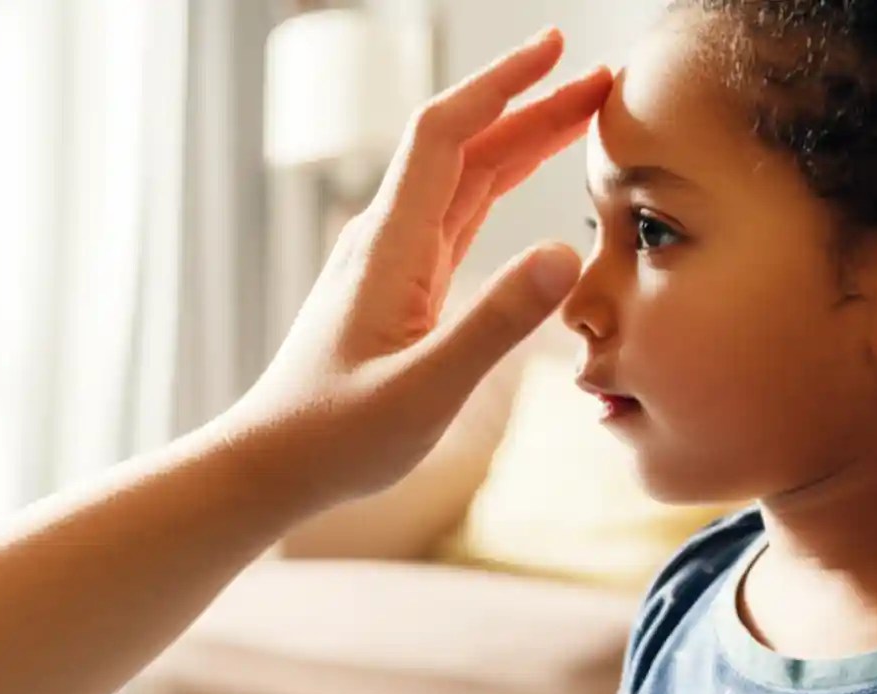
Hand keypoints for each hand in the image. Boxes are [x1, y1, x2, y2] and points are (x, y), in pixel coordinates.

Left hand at [233, 28, 611, 505]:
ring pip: (464, 179)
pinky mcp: (399, 286)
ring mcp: (393, 260)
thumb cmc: (336, 435)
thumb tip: (563, 252)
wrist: (274, 462)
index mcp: (389, 245)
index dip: (502, 84)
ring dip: (520, 141)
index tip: (556, 49)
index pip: (447, 134)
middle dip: (531, 105)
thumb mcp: (423, 391)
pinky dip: (498, 186)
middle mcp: (388, 238)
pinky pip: (457, 216)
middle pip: (464, 147)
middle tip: (601, 82)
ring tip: (581, 115)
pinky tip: (523, 178)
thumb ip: (493, 325)